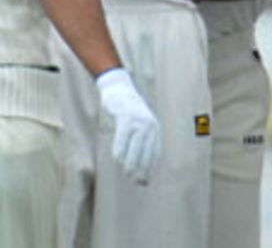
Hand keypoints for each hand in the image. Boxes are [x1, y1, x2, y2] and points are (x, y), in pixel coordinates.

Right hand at [96, 68, 160, 183]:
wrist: (119, 88)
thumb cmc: (127, 111)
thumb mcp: (138, 124)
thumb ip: (140, 140)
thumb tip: (138, 164)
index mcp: (154, 128)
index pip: (154, 152)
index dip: (150, 168)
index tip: (145, 181)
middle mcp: (149, 125)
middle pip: (146, 152)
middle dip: (141, 169)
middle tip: (136, 181)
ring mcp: (138, 121)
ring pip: (135, 148)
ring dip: (131, 163)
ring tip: (127, 174)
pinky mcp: (126, 118)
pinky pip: (123, 139)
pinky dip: (120, 151)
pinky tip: (117, 159)